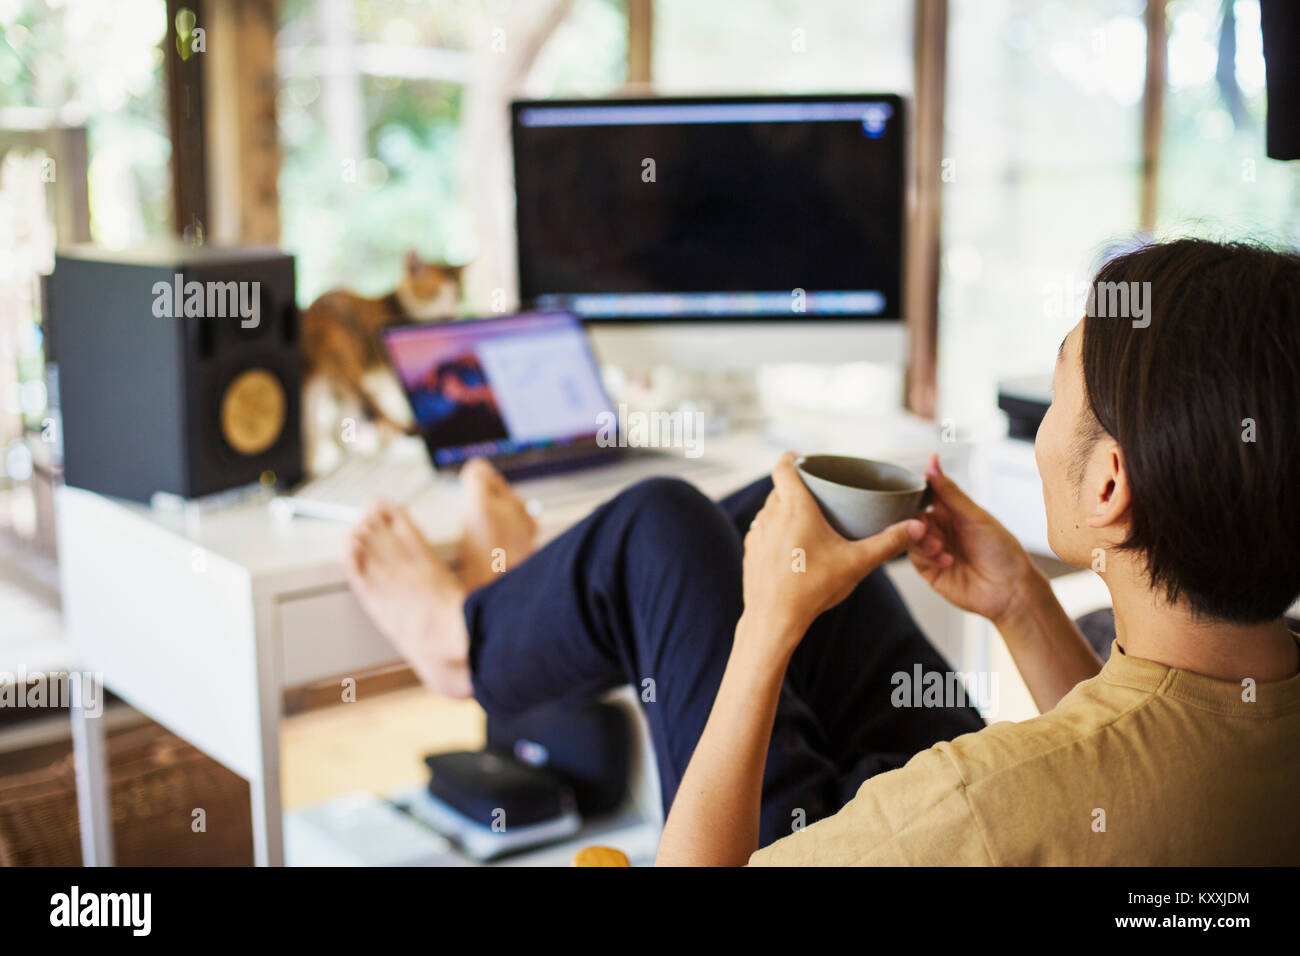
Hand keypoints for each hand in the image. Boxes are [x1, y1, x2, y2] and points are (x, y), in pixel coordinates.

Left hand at [740, 452, 923, 655]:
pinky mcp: (750, 553)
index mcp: (794, 507)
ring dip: (784, 511)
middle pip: (780, 489)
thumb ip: (888, 543)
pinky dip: (775, 533)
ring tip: (806, 521)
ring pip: (769, 511)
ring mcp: (756, 535)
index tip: (802, 457)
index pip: (783, 466)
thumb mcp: (857, 562)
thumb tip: (917, 527)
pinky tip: (791, 548)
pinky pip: (762, 533)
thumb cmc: (812, 588)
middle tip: (818, 495)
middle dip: (797, 488)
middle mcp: (770, 515)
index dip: (792, 458)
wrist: (774, 620)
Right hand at [907, 453, 1035, 623]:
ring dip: (922, 540)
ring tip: (939, 546)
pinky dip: (928, 556)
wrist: (1012, 589)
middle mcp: (940, 530)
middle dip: (916, 521)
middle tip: (925, 525)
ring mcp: (933, 550)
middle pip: (913, 517)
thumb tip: (932, 460)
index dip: (915, 493)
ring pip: (910, 537)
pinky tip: (947, 560)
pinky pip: (916, 558)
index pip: (924, 496)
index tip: (908, 492)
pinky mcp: (930, 571)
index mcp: (951, 512)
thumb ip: (948, 491)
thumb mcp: (975, 516)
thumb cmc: (1003, 551)